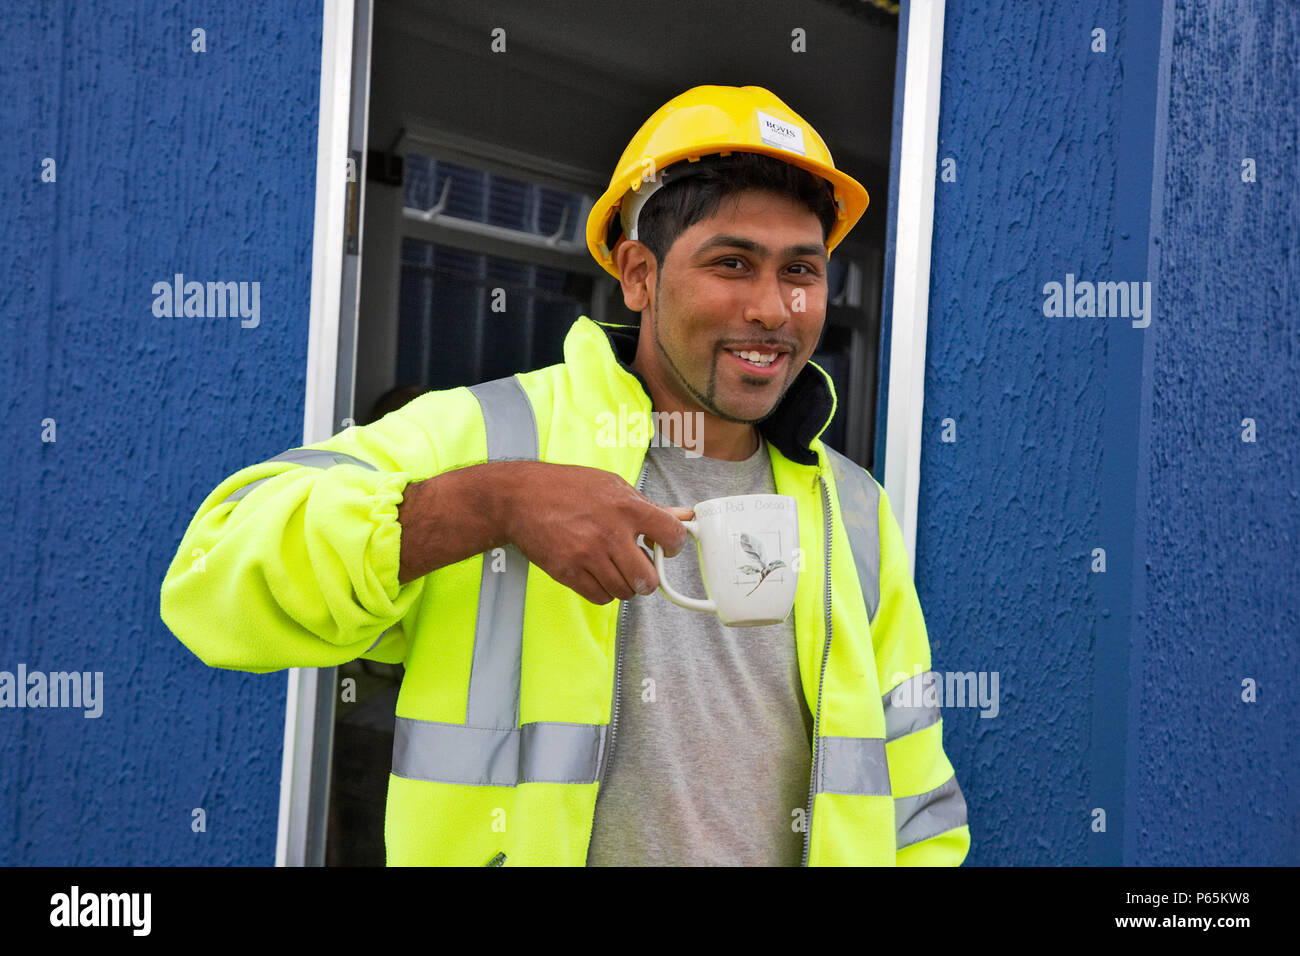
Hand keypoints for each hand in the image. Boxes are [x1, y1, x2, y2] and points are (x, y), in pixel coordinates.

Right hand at [501, 462, 693, 604]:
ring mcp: (588, 555)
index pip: (671, 535)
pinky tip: (597, 575)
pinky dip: (604, 591)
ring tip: (615, 568)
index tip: (665, 548)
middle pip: (648, 579)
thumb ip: (649, 506)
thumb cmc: (567, 488)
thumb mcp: (613, 486)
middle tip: (639, 567)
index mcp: (627, 507)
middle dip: (648, 578)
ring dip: (625, 585)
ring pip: (625, 592)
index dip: (674, 546)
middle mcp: (610, 533)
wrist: (520, 497)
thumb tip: (684, 515)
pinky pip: (600, 597)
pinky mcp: (568, 572)